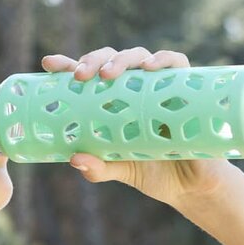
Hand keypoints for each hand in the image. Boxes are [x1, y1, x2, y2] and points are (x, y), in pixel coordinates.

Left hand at [40, 46, 238, 205]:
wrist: (194, 187)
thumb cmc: (156, 173)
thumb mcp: (123, 170)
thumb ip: (99, 168)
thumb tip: (75, 159)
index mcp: (116, 103)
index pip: (90, 76)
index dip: (69, 65)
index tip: (48, 64)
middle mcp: (136, 90)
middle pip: (111, 60)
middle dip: (93, 60)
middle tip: (81, 76)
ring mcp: (161, 87)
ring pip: (139, 56)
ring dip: (121, 58)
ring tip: (109, 73)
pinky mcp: (187, 89)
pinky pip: (177, 64)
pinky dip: (164, 59)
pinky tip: (150, 67)